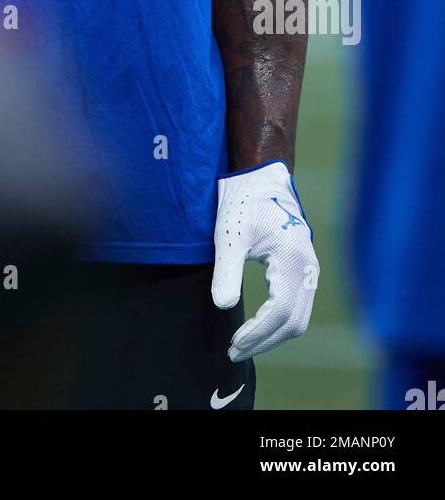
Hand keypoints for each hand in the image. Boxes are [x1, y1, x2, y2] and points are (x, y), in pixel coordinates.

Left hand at [211, 160, 318, 361]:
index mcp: (293, 259)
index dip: (258, 333)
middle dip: (265, 341)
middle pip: (294, 322)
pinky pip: (298, 306)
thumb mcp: (230, 235)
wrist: (261, 180)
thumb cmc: (243, 203)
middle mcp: (308, 269)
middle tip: (234, 351)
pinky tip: (256, 327)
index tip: (233, 344)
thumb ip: (226, 271)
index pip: (280, 311)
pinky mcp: (303, 271)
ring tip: (242, 344)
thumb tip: (222, 306)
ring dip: (273, 335)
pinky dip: (279, 323)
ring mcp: (309, 271)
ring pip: (298, 318)